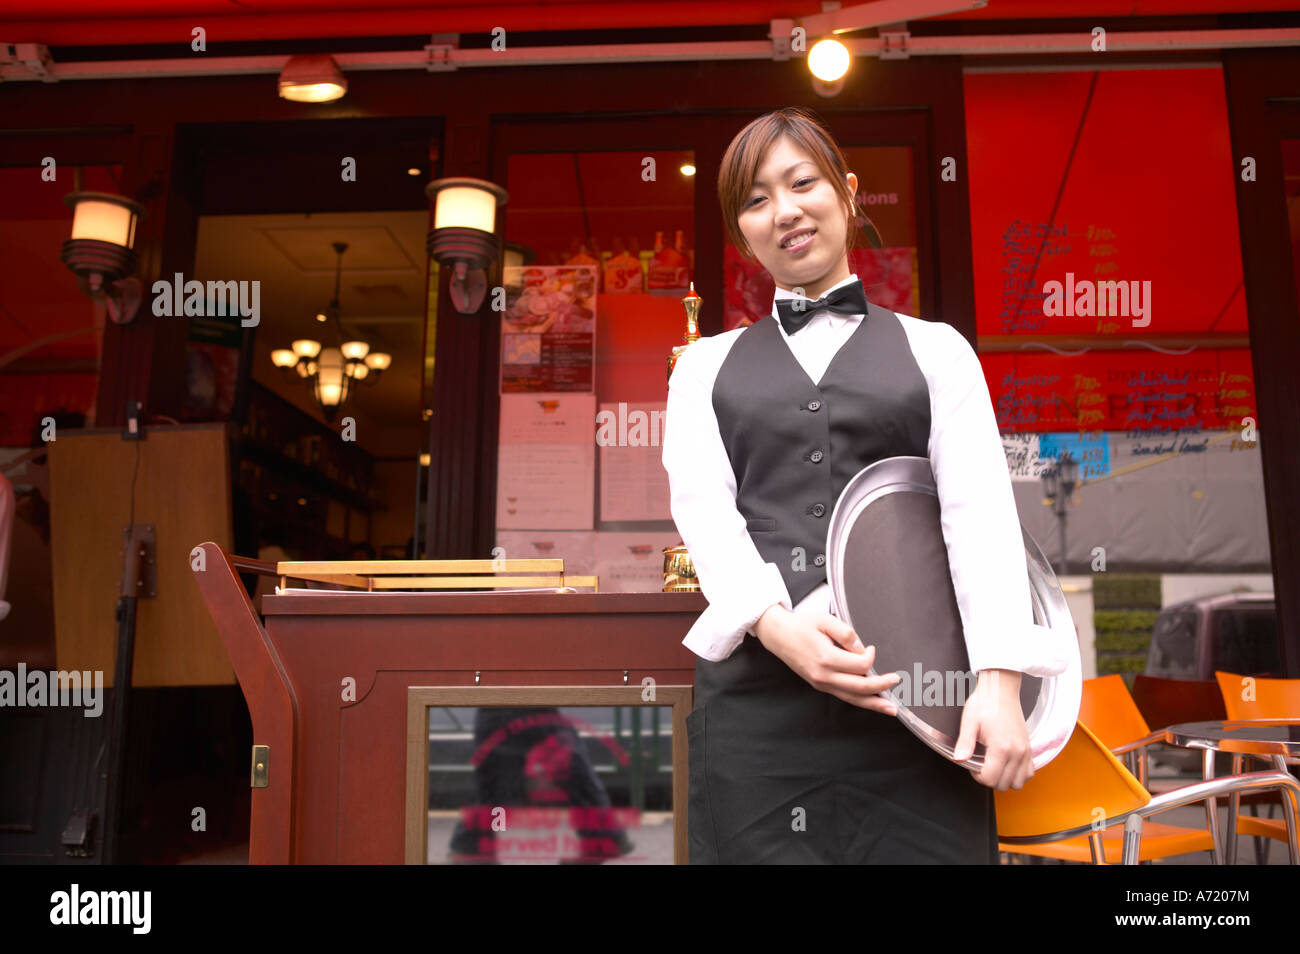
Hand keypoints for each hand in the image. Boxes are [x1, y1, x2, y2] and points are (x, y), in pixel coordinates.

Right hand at [753, 604, 899, 713]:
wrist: (777, 635)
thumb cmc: (801, 625)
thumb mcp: (824, 620)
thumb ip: (846, 633)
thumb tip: (862, 648)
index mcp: (826, 658)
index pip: (859, 665)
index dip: (870, 656)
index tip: (871, 647)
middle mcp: (824, 675)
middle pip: (859, 687)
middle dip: (881, 686)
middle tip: (897, 680)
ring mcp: (821, 683)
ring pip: (852, 698)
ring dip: (874, 704)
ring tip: (891, 709)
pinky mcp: (820, 685)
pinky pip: (844, 696)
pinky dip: (860, 701)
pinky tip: (871, 703)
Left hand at [953, 669, 1033, 790]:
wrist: (1001, 690)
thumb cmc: (986, 703)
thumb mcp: (969, 721)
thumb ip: (965, 743)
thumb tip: (960, 759)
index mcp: (1001, 747)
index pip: (990, 779)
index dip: (977, 776)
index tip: (973, 764)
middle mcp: (1017, 752)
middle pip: (1004, 784)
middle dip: (989, 778)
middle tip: (981, 764)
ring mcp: (1025, 751)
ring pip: (1018, 782)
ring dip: (1005, 779)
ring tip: (994, 766)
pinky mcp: (1029, 748)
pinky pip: (1029, 772)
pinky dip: (1018, 774)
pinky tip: (1007, 765)